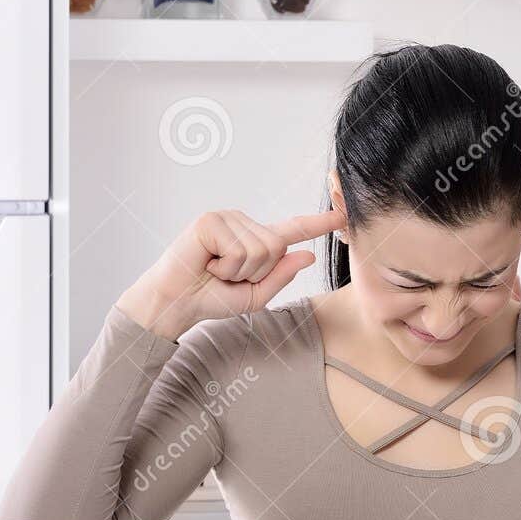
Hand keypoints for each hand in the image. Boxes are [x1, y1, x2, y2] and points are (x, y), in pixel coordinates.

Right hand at [116, 206, 347, 339]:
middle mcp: (244, 224)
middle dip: (256, 272)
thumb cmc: (211, 298)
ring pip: (261, 249)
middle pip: (278, 247)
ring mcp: (227, 218)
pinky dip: (225, 266)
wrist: (176, 305)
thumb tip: (308, 255)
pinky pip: (240, 249)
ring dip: (239, 271)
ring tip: (214, 270)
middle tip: (226, 276)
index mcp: (257, 241)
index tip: (344, 215)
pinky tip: (206, 263)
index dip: (320, 222)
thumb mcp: (256, 295)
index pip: (294, 228)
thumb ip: (282, 276)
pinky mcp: (211, 220)